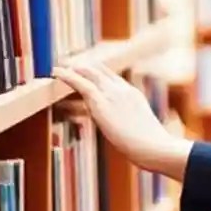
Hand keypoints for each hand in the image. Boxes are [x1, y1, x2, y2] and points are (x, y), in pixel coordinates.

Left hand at [53, 59, 190, 178]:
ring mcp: (112, 94)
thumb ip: (140, 128)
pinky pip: (80, 83)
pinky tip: (56, 72)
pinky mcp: (100, 101)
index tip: (89, 71)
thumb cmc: (154, 146)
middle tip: (71, 64)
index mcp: (134, 95)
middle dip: (85, 67)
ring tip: (59, 66)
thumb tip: (150, 136)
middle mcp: (123, 90)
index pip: (113, 79)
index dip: (99, 73)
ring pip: (88, 73)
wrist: (154, 146)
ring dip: (73, 69)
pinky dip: (67, 76)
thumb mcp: (147, 132)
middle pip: (101, 71)